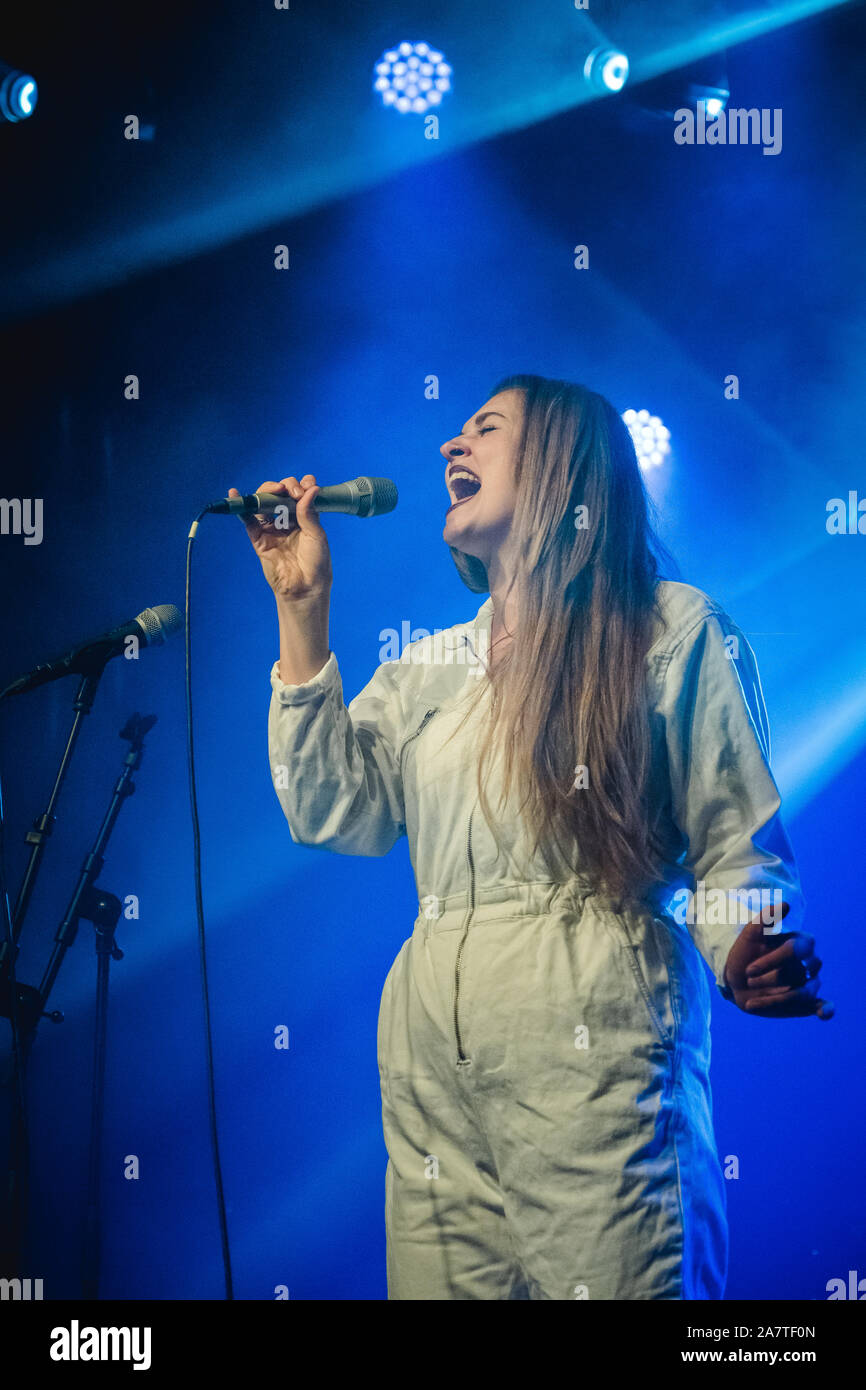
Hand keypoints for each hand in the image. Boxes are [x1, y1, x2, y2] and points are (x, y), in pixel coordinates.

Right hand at [230, 475, 331, 603]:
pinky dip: (241, 507)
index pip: (299, 493)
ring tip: (274, 490)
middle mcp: (287, 519)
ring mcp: (272, 528)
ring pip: (264, 503)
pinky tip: (235, 494)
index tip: (307, 486)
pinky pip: (248, 520)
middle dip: (285, 486)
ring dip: (266, 492)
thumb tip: (311, 487)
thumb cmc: (316, 563)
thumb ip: (309, 512)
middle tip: (293, 493)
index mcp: (304, 517)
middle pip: (280, 494)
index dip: (301, 485)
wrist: (305, 588)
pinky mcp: (258, 538)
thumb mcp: (317, 535)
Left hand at [723, 901, 833, 1018]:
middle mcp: (808, 963)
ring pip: (803, 991)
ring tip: (750, 1002)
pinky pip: (823, 1005)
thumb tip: (785, 904)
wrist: (736, 979)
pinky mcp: (806, 1002)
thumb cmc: (745, 953)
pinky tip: (823, 1014)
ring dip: (777, 998)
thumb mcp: (749, 935)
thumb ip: (765, 919)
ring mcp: (808, 982)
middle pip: (801, 971)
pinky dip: (826, 1010)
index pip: (796, 949)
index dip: (773, 960)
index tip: (748, 970)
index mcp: (800, 943)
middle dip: (774, 978)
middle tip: (749, 980)